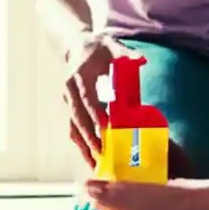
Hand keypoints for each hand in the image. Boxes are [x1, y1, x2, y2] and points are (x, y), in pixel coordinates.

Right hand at [62, 32, 131, 167]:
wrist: (75, 46)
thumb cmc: (97, 47)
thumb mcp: (111, 45)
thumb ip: (125, 54)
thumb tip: (141, 60)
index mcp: (78, 76)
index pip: (87, 98)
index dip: (95, 113)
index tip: (105, 128)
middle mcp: (69, 90)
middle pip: (77, 118)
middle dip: (89, 137)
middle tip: (102, 153)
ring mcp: (66, 100)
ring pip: (73, 127)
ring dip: (83, 146)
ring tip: (95, 164)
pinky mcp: (69, 108)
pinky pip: (73, 128)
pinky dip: (81, 144)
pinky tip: (90, 158)